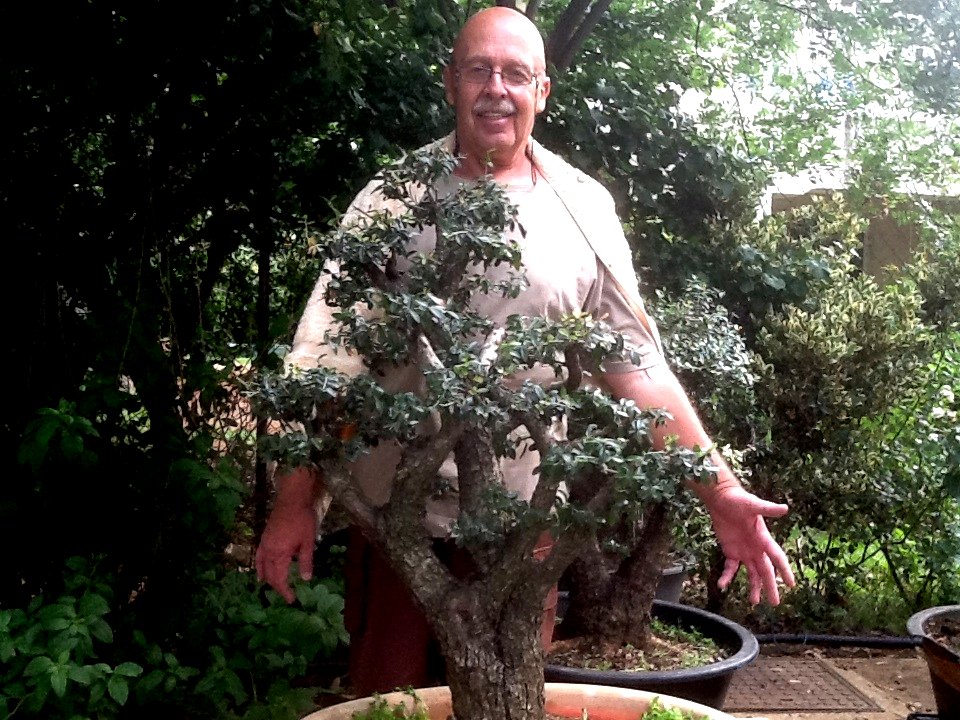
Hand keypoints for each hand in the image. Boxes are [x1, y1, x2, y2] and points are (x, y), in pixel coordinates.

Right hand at [255, 498, 316, 603]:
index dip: (284, 591)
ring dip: (269, 579)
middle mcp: (268, 551)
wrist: (292, 499)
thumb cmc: (302, 519)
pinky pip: (258, 557)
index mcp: (279, 554)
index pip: (279, 579)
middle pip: (270, 576)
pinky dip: (259, 568)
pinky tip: (260, 574)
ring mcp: (264, 544)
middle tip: (288, 595)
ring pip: (262, 568)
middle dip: (278, 587)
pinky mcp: (264, 538)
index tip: (292, 599)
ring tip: (277, 587)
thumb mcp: (308, 541)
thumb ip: (306, 561)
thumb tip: (306, 579)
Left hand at [704, 485, 795, 604]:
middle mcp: (756, 548)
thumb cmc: (739, 500)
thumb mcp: (753, 504)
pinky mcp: (730, 551)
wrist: (722, 498)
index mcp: (764, 538)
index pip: (777, 557)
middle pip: (765, 571)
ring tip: (754, 601)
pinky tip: (722, 585)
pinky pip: (730, 568)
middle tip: (775, 603)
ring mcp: (744, 551)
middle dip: (770, 586)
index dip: (784, 570)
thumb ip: (767, 508)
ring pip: (751, 573)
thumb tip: (785, 508)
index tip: (791, 585)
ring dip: (753, 587)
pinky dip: (727, 577)